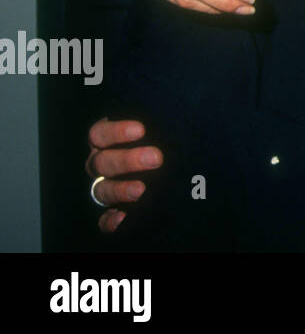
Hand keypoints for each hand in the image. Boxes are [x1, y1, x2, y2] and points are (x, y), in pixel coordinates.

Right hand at [85, 118, 162, 233]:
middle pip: (102, 162)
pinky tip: (122, 218)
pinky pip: (103, 219)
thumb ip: (158, 122)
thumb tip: (177, 112)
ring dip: (120, 190)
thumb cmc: (163, 137)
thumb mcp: (158, 127)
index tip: (141, 130)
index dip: (116, 132)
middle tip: (156, 158)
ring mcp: (104, 186)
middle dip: (128, 160)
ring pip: (102, 189)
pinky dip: (110, 221)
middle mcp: (101, 162)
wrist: (171, 163)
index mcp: (106, 140)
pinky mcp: (110, 210)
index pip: (100, 133)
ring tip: (141, 190)